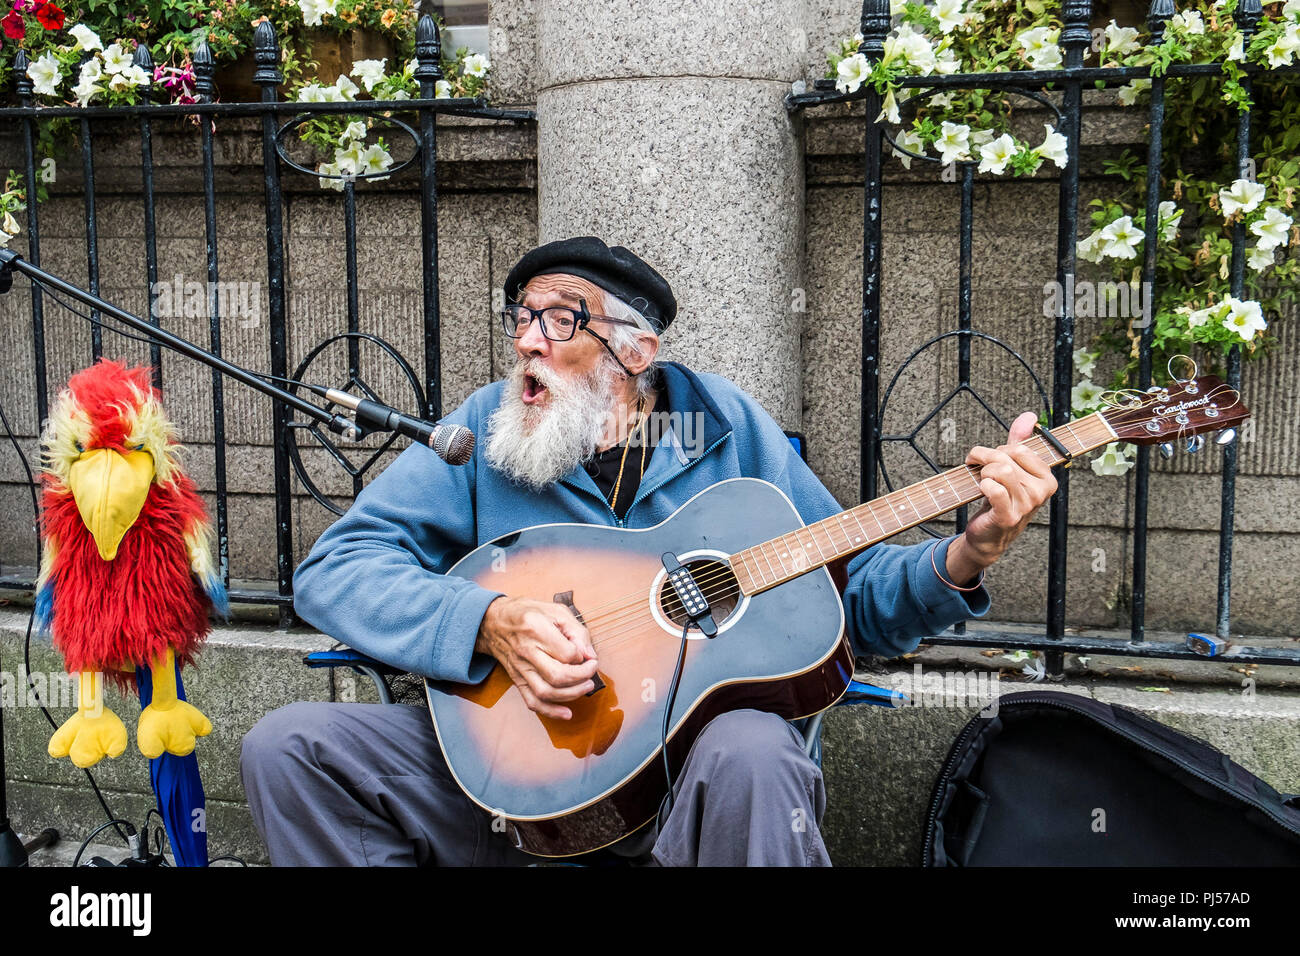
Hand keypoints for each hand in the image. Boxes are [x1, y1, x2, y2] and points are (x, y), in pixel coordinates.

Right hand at [476, 597, 599, 719]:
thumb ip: (576, 631)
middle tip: (591, 671)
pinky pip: (532, 702)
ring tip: (586, 687)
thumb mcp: (556, 611)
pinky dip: (550, 711)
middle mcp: (526, 651)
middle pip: (557, 676)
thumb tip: (589, 655)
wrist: (494, 622)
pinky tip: (566, 713)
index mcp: (536, 629)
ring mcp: (520, 668)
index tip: (588, 655)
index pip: (567, 653)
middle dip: (582, 677)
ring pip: (546, 692)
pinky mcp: (517, 680)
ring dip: (571, 695)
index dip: (584, 657)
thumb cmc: (528, 614)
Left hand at [946, 411, 1057, 584]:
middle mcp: (1041, 492)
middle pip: (1006, 458)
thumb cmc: (1001, 499)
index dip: (998, 450)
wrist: (989, 535)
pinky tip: (982, 491)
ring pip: (999, 470)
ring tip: (981, 480)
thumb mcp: (1012, 468)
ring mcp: (1027, 506)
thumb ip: (1020, 441)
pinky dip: (983, 486)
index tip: (988, 458)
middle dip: (985, 459)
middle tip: (977, 467)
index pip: (1020, 448)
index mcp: (1047, 478)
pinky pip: (993, 489)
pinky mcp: (1009, 517)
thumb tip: (1029, 416)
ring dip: (982, 473)